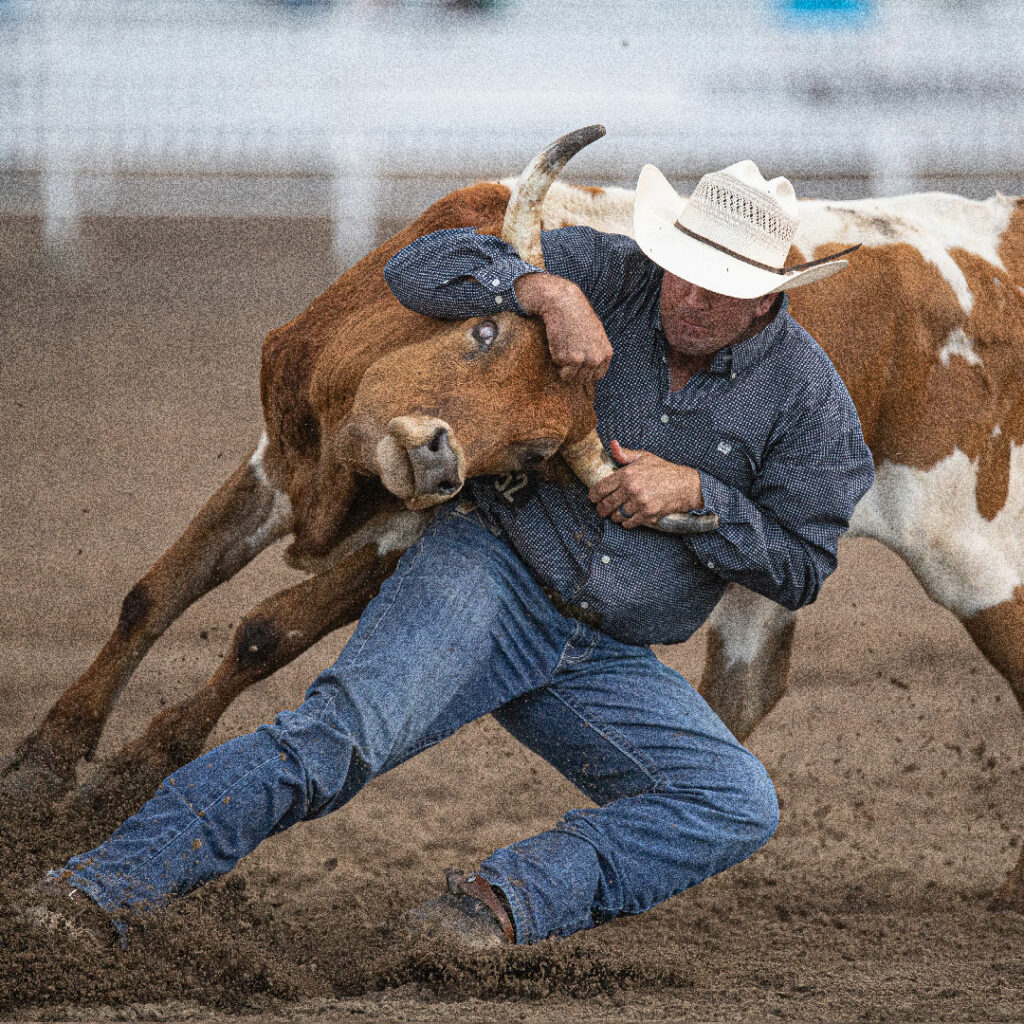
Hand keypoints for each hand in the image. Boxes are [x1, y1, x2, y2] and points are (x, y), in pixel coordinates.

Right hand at [514, 273, 612, 383]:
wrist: (564, 303)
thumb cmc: (579, 315)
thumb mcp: (597, 332)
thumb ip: (597, 350)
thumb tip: (593, 366)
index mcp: (605, 353)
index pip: (597, 375)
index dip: (586, 371)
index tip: (579, 363)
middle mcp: (594, 359)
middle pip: (582, 379)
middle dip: (573, 371)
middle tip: (567, 355)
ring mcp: (579, 359)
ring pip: (568, 377)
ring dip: (563, 368)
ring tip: (562, 350)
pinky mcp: (563, 357)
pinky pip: (557, 365)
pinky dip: (555, 356)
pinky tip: (558, 341)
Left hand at [588, 440, 703, 528]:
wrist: (685, 485)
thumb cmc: (663, 470)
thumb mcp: (644, 457)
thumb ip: (624, 454)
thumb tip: (611, 444)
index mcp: (626, 473)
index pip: (600, 489)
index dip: (593, 496)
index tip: (594, 498)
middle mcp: (631, 488)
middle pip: (606, 505)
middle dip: (602, 509)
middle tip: (602, 509)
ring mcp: (639, 502)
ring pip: (616, 516)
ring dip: (614, 516)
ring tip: (616, 513)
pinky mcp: (648, 514)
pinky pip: (629, 523)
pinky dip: (626, 522)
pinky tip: (628, 517)